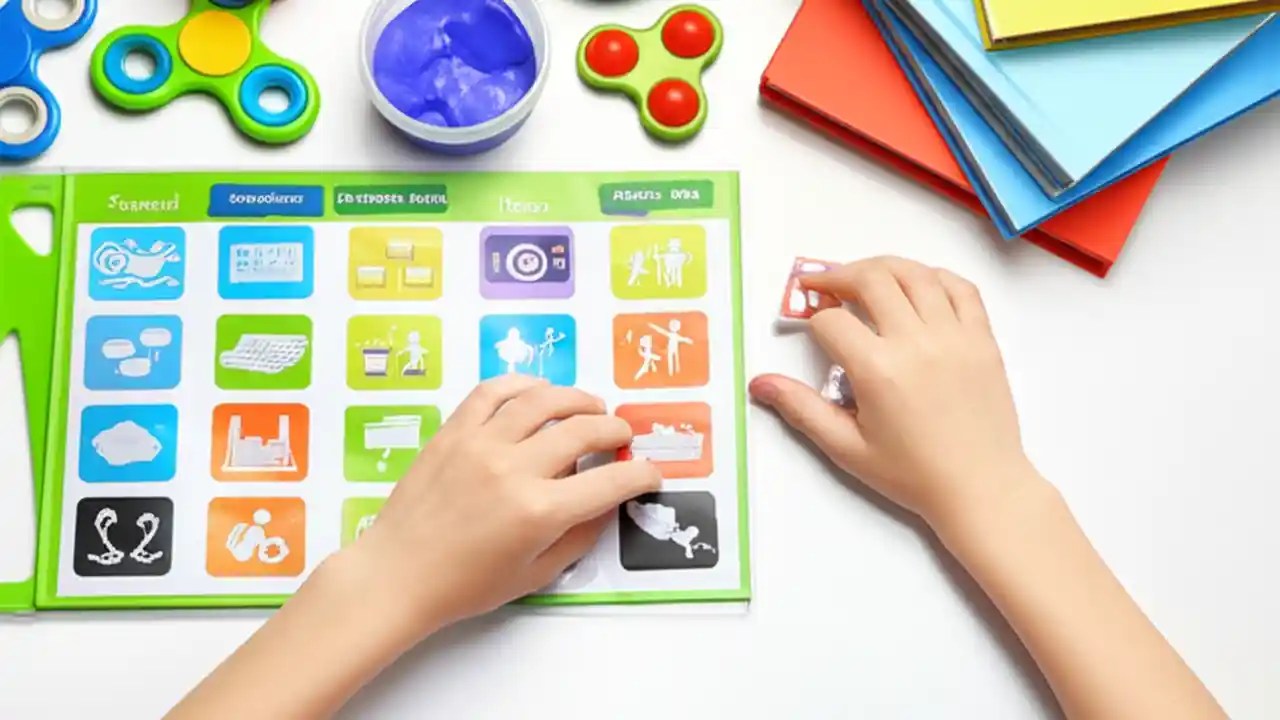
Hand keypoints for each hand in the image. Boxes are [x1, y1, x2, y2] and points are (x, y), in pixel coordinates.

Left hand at [348, 375, 660, 634]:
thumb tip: (607, 502)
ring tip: (591, 406)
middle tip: (621, 435)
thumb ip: (580, 535)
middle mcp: (514, 470)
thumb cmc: (464, 584)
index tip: (649, 472)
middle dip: (614, 429)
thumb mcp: (536, 573)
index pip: (610, 482)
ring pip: (543, 400)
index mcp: (539, 512)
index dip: (641, 474)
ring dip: (578, 398)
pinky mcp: (454, 432)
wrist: (398, 574)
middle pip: (583, 430)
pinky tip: (540, 392)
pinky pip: (494, 391)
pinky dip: (523, 384)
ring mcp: (481, 444)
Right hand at [751, 256, 1035, 529]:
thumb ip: (802, 409)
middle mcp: (917, 343)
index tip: (811, 328)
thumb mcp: (847, 447)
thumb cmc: (913, 473)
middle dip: (839, 276)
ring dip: (882, 267)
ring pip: (915, 274)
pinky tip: (916, 285)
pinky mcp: (982, 339)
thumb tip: (760, 383)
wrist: (980, 487)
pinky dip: (934, 277)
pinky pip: (960, 288)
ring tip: (864, 277)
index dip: (813, 320)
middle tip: (823, 286)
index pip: (832, 321)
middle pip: (871, 279)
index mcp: (879, 370)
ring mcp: (954, 336)